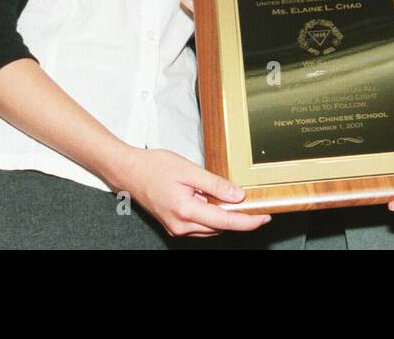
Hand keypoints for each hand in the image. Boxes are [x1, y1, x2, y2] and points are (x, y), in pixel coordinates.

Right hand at [112, 147, 271, 237]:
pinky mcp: (174, 225)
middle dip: (238, 217)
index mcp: (186, 211)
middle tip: (254, 203)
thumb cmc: (154, 166)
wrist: (128, 171)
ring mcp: (176, 227)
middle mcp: (181, 225)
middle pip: (219, 227)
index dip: (248, 221)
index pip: (225, 221)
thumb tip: (238, 195)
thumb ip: (214, 184)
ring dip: (223, 216)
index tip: (264, 216)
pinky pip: (199, 225)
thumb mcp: (189, 170)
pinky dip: (210, 216)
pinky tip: (212, 201)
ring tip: (232, 199)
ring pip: (210, 227)